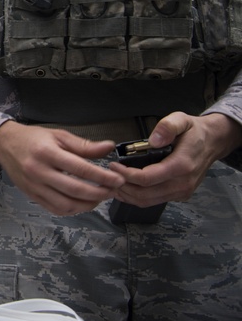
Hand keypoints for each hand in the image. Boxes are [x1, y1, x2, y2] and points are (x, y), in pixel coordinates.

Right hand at [0, 121, 123, 215]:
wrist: (5, 144)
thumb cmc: (33, 138)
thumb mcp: (58, 135)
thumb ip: (84, 145)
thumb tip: (108, 148)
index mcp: (46, 152)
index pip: (80, 168)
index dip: (102, 176)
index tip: (118, 179)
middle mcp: (38, 171)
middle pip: (75, 189)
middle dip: (99, 193)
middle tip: (113, 190)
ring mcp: (34, 186)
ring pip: (66, 204)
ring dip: (88, 204)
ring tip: (99, 197)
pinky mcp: (32, 196)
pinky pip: (55, 209)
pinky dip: (73, 209)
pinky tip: (82, 202)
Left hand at [109, 111, 241, 207]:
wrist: (212, 142)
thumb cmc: (194, 132)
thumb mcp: (181, 120)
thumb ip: (167, 127)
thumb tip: (154, 140)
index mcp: (182, 165)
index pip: (147, 178)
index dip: (126, 175)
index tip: (113, 166)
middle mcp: (182, 182)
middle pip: (144, 194)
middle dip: (122, 187)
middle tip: (108, 175)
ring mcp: (182, 191)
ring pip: (148, 201)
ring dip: (127, 195)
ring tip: (113, 182)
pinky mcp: (180, 194)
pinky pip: (154, 201)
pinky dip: (137, 197)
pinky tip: (126, 187)